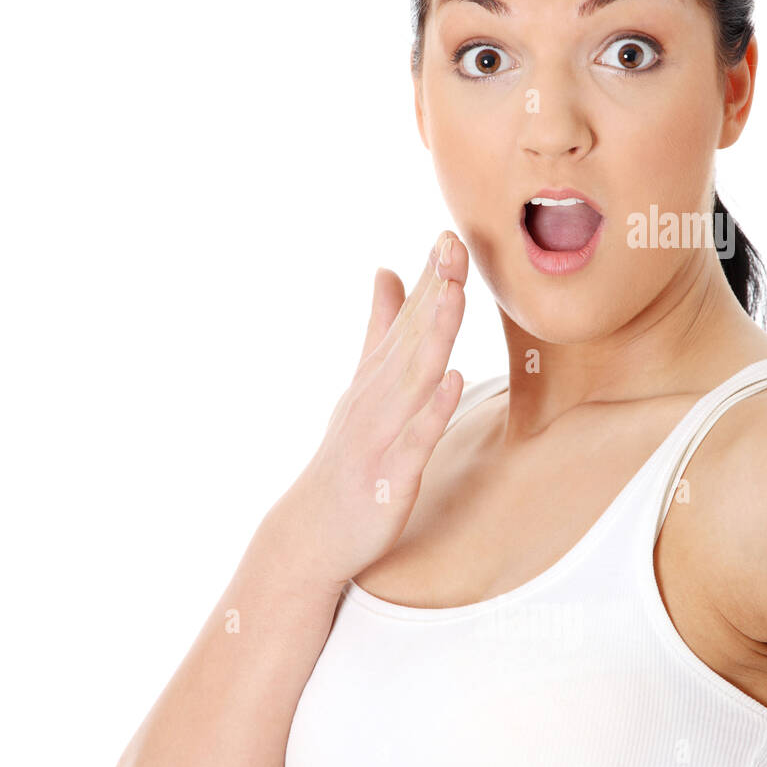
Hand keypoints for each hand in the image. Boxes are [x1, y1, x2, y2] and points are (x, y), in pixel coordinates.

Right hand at [279, 231, 467, 587]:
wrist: (312, 532)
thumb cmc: (346, 457)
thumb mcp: (364, 386)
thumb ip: (381, 329)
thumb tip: (389, 270)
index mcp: (375, 378)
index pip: (406, 320)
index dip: (429, 278)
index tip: (450, 234)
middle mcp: (375, 398)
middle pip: (410, 339)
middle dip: (433, 292)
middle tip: (452, 244)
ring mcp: (380, 435)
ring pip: (412, 379)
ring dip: (433, 335)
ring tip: (454, 295)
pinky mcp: (389, 474)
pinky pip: (414, 438)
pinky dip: (432, 408)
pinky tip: (452, 379)